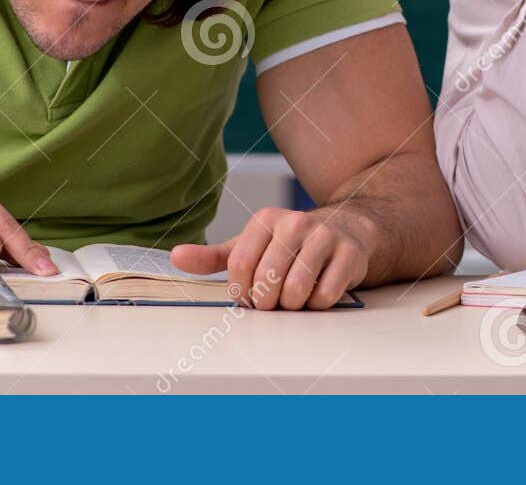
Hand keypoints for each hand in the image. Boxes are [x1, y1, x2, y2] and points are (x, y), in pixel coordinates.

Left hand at [171, 206, 368, 309]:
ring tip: (296, 295)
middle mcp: (294, 222)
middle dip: (268, 302)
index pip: (239, 267)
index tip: (250, 294)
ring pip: (296, 292)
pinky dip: (319, 304)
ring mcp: (324, 236)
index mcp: (265, 220)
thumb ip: (213, 257)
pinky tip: (319, 291)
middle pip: (267, 282)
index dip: (242, 292)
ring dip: (293, 305)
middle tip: (275, 298)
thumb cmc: (289, 245)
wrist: (345, 230)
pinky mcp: (349, 253)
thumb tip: (176, 257)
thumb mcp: (250, 246)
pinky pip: (325, 296)